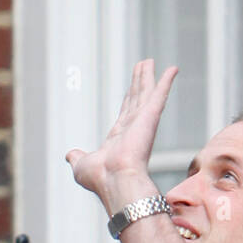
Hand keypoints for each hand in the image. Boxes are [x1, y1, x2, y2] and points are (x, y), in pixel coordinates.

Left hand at [65, 59, 177, 202]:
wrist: (114, 181)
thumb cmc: (100, 179)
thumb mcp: (81, 165)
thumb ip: (77, 157)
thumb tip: (69, 155)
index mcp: (119, 138)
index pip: (125, 113)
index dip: (129, 99)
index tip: (132, 88)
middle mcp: (132, 128)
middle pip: (137, 99)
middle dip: (139, 83)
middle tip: (143, 66)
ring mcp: (142, 122)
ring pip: (146, 93)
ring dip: (148, 77)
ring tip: (149, 61)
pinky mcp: (150, 117)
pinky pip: (159, 94)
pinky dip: (166, 82)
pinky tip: (173, 69)